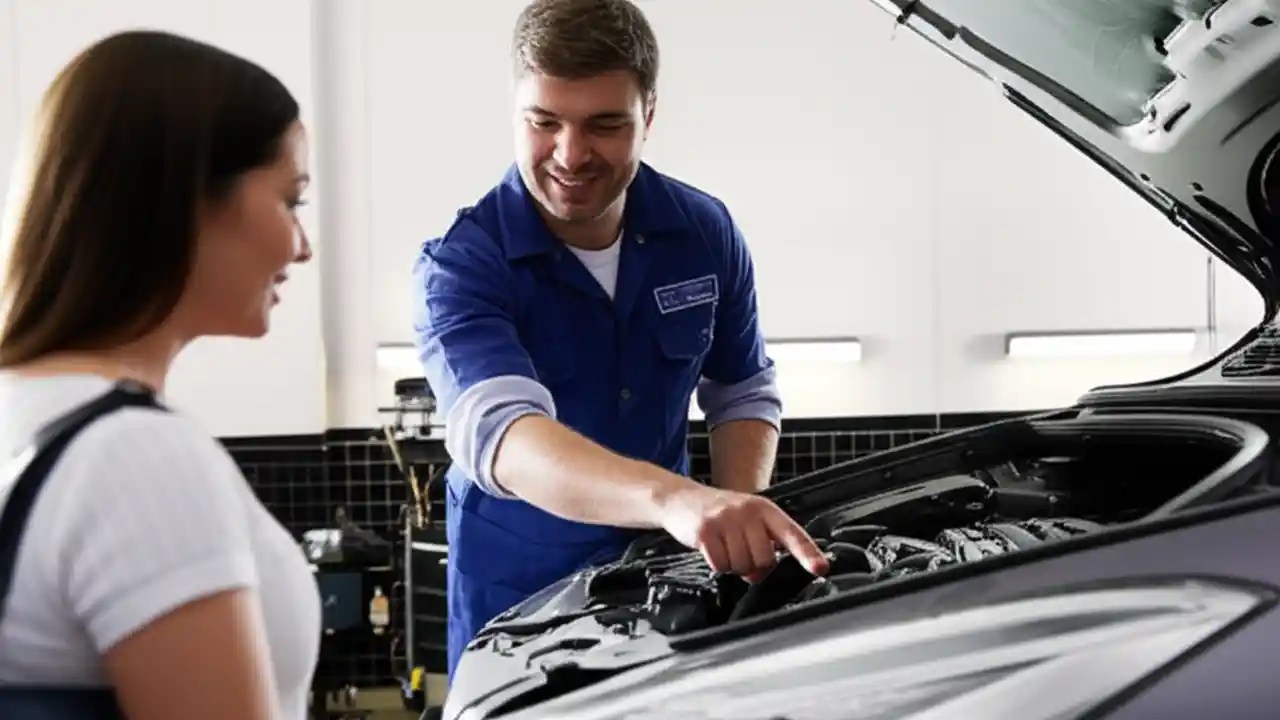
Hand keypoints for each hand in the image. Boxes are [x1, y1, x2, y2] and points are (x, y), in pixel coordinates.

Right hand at [656, 482, 829, 582]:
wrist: (682, 498)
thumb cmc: (722, 514)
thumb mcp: (748, 519)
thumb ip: (764, 543)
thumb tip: (762, 573)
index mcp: (765, 509)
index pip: (793, 534)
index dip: (808, 553)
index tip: (821, 569)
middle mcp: (748, 511)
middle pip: (765, 559)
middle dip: (754, 565)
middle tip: (741, 552)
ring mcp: (726, 520)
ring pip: (742, 565)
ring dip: (733, 565)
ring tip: (725, 547)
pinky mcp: (706, 531)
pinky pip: (720, 565)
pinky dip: (717, 564)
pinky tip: (712, 549)